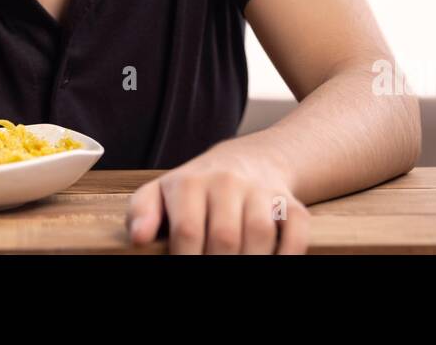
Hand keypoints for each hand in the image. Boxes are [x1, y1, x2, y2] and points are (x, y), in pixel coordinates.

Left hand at [125, 144, 310, 253]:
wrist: (247, 161)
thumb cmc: (195, 188)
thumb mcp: (161, 192)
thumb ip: (142, 212)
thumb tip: (139, 239)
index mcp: (190, 182)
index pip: (188, 230)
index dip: (186, 259)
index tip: (185, 269)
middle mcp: (227, 182)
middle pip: (224, 237)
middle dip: (216, 264)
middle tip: (211, 273)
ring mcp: (261, 190)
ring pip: (259, 234)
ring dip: (251, 261)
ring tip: (238, 268)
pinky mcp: (290, 202)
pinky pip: (296, 230)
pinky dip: (289, 253)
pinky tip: (276, 262)